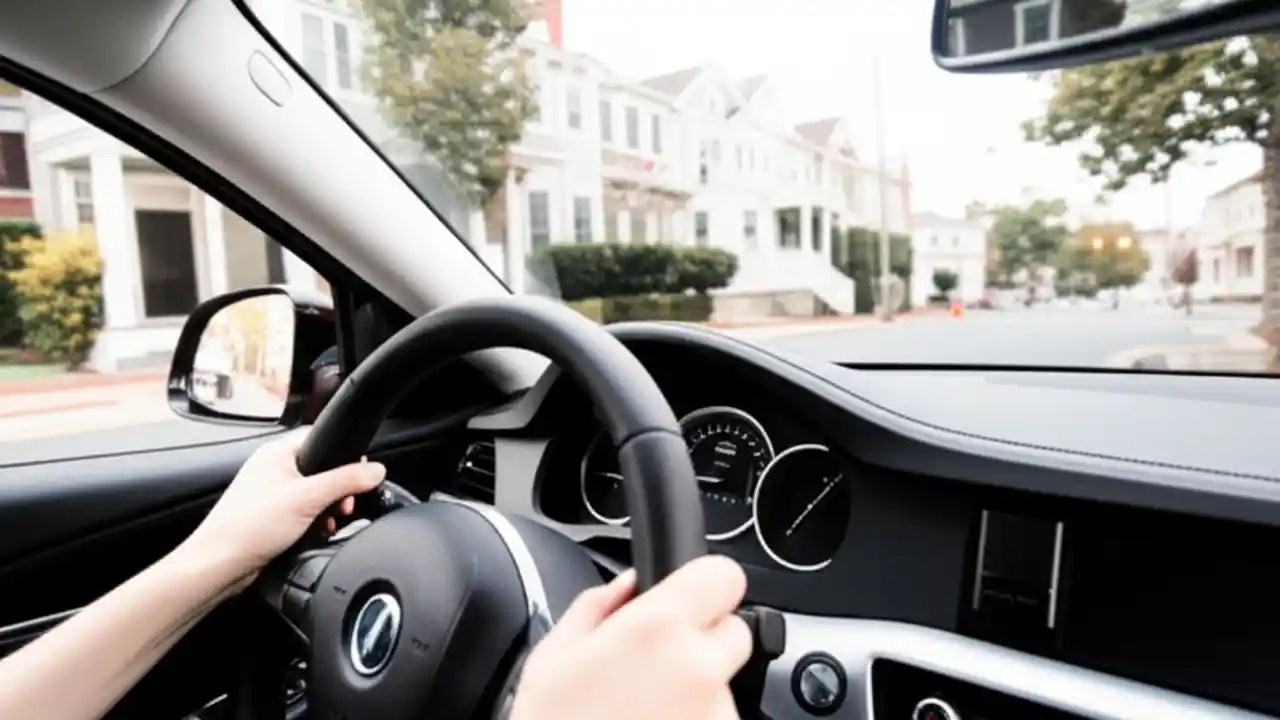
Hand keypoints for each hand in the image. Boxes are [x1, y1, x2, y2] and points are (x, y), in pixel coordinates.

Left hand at [181, 429, 385, 584]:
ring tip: (327, 521)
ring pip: (313, 491)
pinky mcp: (269, 515)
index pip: (321, 437)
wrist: (219, 563)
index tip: (359, 474)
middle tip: (343, 505)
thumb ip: (346, 481)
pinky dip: (313, 520)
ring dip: (327, 507)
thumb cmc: (249, 526)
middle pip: (321, 467)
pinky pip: (302, 510)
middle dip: (338, 488)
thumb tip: (375, 470)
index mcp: (277, 452)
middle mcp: (272, 468)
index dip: (344, 454)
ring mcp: (270, 492)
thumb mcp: (308, 498)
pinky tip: (314, 532)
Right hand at [511, 555, 750, 719]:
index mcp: (659, 628)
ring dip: (697, 692)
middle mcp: (700, 668)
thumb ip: (597, 607)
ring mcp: (718, 714)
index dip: (705, 584)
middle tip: (656, 668)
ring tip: (644, 714)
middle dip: (702, 643)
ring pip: (724, 685)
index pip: (724, 575)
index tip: (689, 597)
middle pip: (732, 632)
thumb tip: (627, 586)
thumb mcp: (551, 658)